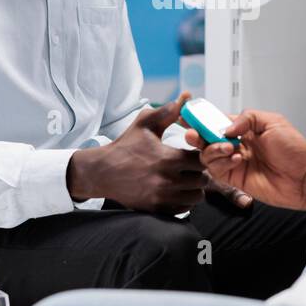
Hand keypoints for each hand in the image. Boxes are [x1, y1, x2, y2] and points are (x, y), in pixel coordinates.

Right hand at [67, 93, 206, 215]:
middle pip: (202, 179)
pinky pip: (184, 209)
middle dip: (200, 172)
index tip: (195, 153)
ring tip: (187, 179)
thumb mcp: (145, 124)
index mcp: (168, 158)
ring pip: (196, 197)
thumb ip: (168, 111)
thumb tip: (188, 96)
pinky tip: (177, 190)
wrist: (103, 172)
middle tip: (192, 167)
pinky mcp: (157, 209)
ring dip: (195, 188)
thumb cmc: (126, 146)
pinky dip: (184, 201)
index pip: (202, 160)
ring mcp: (163, 197)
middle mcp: (168, 180)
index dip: (202, 155)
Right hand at [185, 109, 305, 211]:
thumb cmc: (294, 151)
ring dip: (213, 149)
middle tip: (193, 134)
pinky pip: (217, 170)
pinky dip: (222, 162)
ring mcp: (234, 162)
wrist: (304, 178)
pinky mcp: (235, 179)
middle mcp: (237, 144)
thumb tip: (226, 127)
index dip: (203, 118)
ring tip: (228, 147)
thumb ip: (248, 118)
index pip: (218, 121)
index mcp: (245, 129)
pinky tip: (236, 158)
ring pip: (209, 155)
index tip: (190, 115)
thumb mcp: (274, 122)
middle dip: (198, 135)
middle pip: (207, 138)